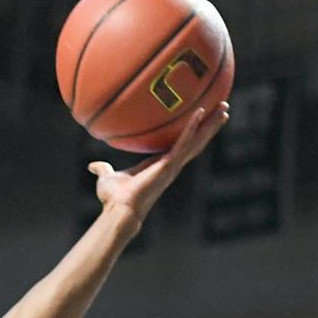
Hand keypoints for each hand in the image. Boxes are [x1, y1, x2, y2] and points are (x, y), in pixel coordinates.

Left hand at [91, 102, 229, 225]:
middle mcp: (171, 164)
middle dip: (211, 125)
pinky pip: (184, 142)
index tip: (202, 120)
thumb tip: (93, 166)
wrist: (119, 210)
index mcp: (160, 164)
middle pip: (197, 141)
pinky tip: (201, 111)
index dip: (193, 133)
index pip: (182, 144)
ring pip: (198, 140)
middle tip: (224, 108)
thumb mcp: (107, 178)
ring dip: (211, 124)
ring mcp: (173, 165)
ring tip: (224, 107)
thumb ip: (102, 169)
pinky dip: (193, 127)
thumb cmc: (114, 199)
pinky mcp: (170, 165)